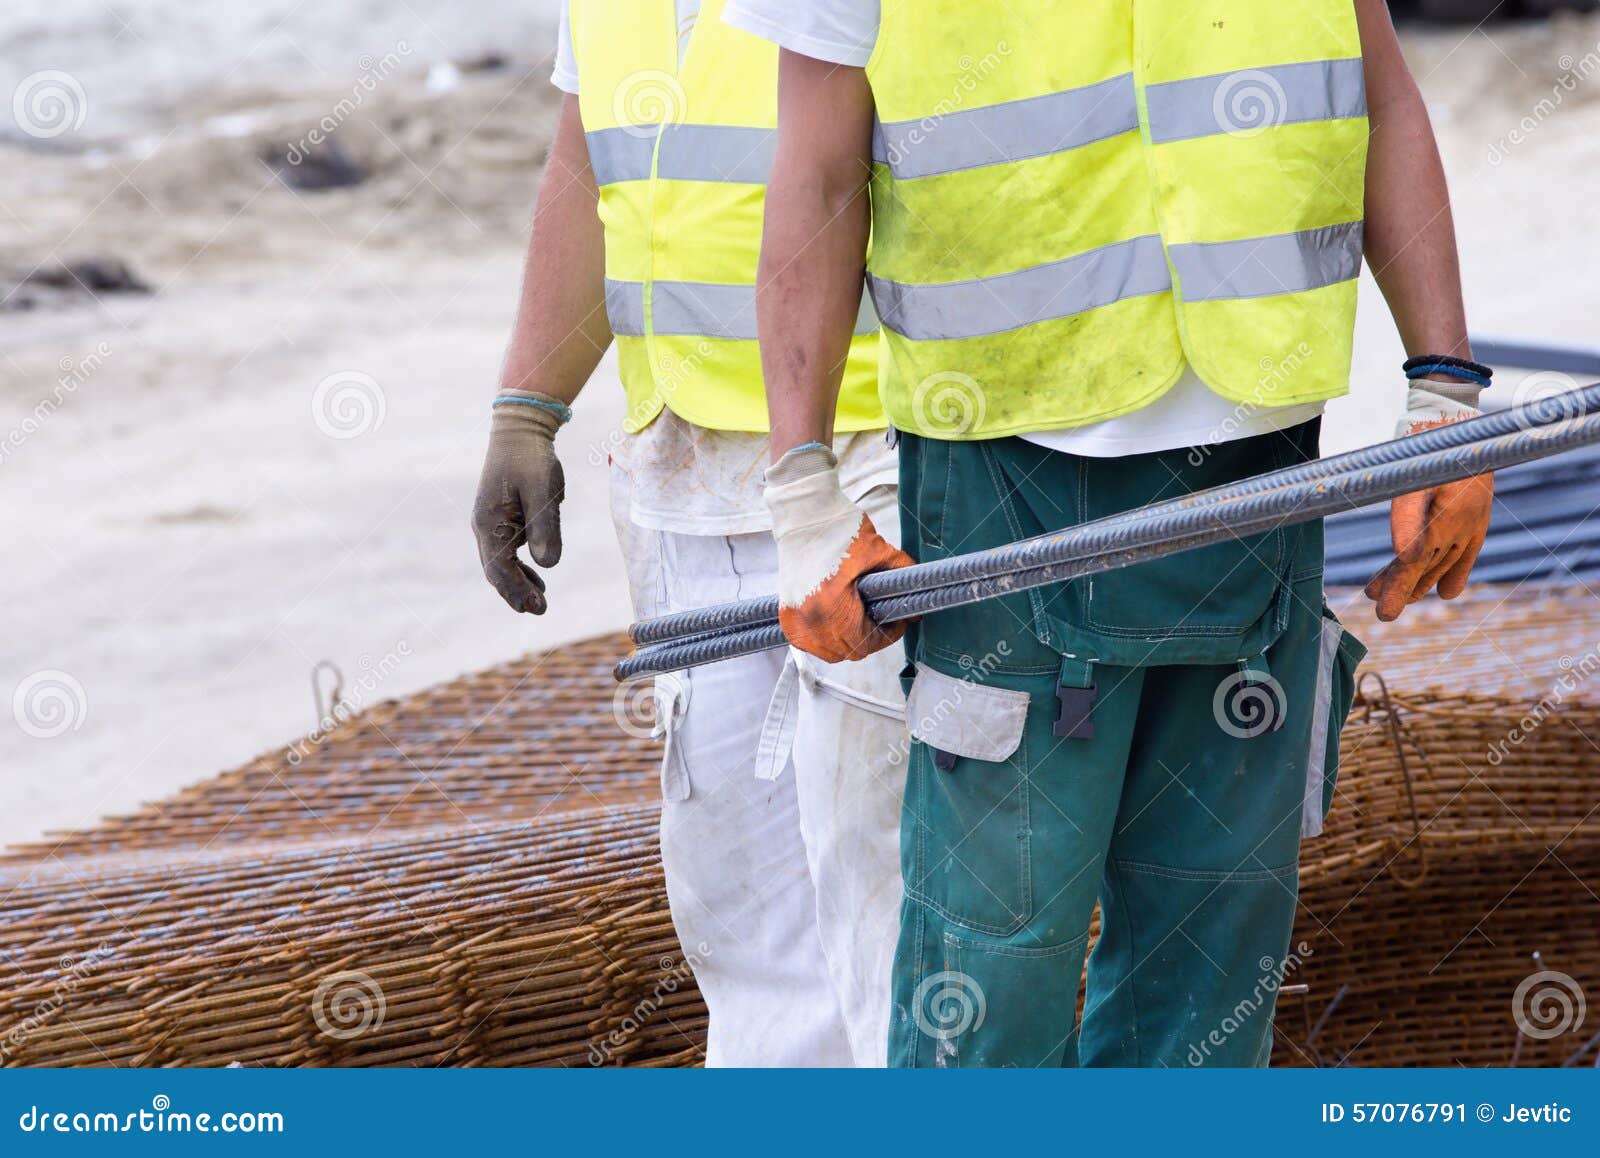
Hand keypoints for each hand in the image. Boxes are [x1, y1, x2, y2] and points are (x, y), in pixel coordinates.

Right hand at [471, 394, 566, 613]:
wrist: (521, 428)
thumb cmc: (532, 459)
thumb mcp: (544, 493)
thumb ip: (545, 529)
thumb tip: (547, 566)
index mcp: (489, 522)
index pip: (499, 568)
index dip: (517, 591)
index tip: (536, 608)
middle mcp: (483, 524)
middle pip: (496, 570)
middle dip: (515, 592)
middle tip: (538, 610)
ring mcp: (489, 520)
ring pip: (500, 561)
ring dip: (518, 581)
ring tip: (539, 598)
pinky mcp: (500, 515)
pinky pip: (506, 548)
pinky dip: (519, 564)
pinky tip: (537, 572)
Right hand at [765, 444, 913, 663]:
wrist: (804, 513)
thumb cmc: (839, 529)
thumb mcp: (880, 550)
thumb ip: (903, 575)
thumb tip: (917, 602)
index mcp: (832, 607)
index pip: (865, 642)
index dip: (888, 634)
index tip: (898, 619)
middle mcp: (809, 619)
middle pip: (847, 651)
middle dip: (869, 638)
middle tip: (882, 619)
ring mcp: (794, 617)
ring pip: (827, 651)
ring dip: (845, 642)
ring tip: (860, 620)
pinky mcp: (785, 612)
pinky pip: (808, 642)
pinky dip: (823, 639)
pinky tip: (837, 621)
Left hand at [1365, 386, 1492, 621]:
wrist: (1454, 422)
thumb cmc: (1423, 450)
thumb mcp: (1409, 481)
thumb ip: (1407, 520)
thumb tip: (1404, 555)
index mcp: (1445, 521)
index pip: (1415, 565)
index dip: (1397, 588)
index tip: (1380, 611)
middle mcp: (1461, 527)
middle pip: (1425, 568)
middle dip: (1401, 588)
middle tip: (1378, 608)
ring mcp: (1471, 524)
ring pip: (1440, 562)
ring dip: (1416, 580)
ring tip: (1388, 593)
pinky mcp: (1474, 519)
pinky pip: (1465, 554)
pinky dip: (1453, 573)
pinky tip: (1447, 593)